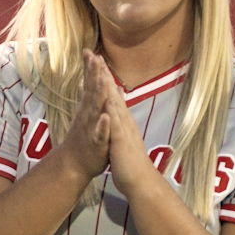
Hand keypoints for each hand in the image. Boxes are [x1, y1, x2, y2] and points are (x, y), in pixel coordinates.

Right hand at [56, 49, 112, 179]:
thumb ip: (94, 98)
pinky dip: (102, 125)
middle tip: (93, 57)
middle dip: (93, 75)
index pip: (90, 85)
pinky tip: (105, 117)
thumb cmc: (83, 139)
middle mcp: (88, 115)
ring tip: (101, 80)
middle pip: (92, 91)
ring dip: (98, 95)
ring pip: (95, 109)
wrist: (72, 164)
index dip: (91, 69)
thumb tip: (96, 80)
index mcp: (89, 108)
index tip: (91, 51)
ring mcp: (91, 128)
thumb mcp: (89, 115)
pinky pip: (99, 133)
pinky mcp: (95, 143)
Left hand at [85, 52, 152, 192]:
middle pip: (113, 93)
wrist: (140, 179)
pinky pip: (115, 127)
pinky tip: (106, 104)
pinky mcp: (121, 142)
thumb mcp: (122, 135)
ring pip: (115, 105)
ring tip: (100, 72)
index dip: (103, 76)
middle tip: (94, 55)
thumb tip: (115, 108)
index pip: (111, 93)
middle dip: (103, 74)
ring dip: (107, 89)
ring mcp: (123, 129)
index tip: (95, 60)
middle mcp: (123, 120)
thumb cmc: (129, 159)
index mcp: (121, 118)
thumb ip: (119, 121)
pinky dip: (111, 115)